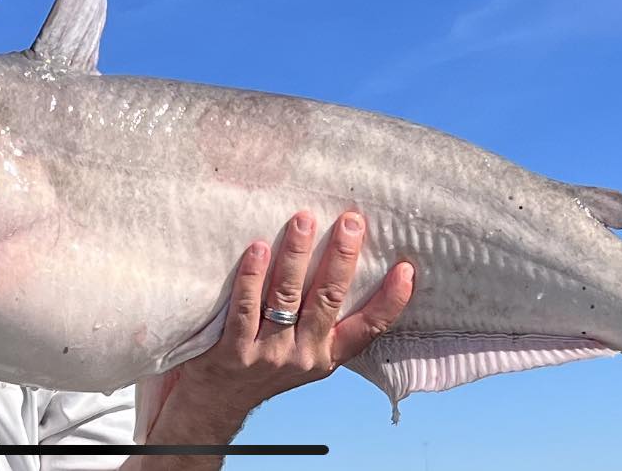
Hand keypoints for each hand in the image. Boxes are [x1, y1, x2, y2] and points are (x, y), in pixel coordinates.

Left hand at [163, 211, 414, 421]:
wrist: (215, 401)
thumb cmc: (262, 362)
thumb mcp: (302, 349)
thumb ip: (319, 316)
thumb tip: (340, 258)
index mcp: (327, 354)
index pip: (368, 328)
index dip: (390, 300)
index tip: (406, 268)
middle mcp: (304, 356)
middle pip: (328, 299)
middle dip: (342, 257)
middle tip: (351, 220)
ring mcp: (269, 356)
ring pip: (287, 297)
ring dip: (296, 255)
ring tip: (303, 220)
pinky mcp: (234, 353)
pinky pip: (246, 307)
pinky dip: (252, 276)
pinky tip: (258, 248)